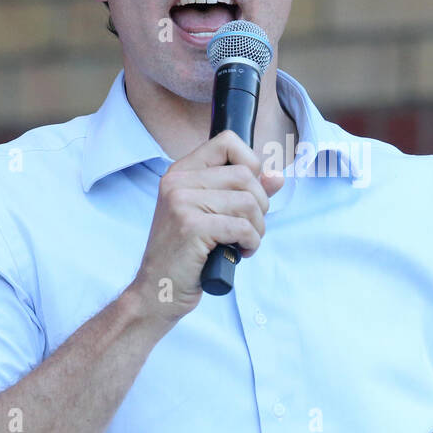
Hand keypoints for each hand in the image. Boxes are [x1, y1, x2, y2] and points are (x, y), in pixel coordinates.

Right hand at [125, 130, 284, 325]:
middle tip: (248, 228)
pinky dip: (251, 243)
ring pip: (248, 202)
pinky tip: (239, 253)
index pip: (228, 141)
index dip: (251, 164)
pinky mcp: (190, 226)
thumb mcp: (213, 215)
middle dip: (260, 205)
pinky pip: (242, 227)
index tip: (249, 192)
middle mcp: (177, 181)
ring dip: (257, 228)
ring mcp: (181, 202)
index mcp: (181, 172)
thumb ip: (243, 192)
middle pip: (245, 175)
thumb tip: (277, 176)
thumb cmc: (186, 255)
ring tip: (243, 242)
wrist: (156, 291)